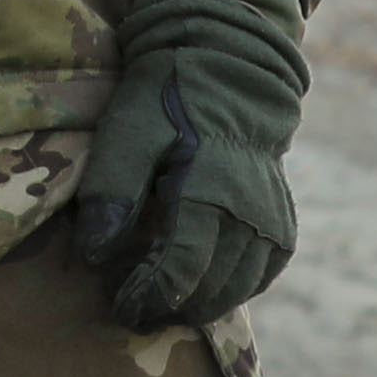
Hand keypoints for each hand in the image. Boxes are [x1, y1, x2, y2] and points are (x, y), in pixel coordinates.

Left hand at [66, 0, 310, 333]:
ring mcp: (273, 219)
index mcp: (212, 189)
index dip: (147, 295)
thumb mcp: (128, 131)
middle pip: (210, 287)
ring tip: (160, 302)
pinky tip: (202, 287)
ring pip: (238, 287)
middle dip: (168, 306)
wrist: (228, 68)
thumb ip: (111, 192)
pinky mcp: (282, 221)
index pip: (181, 269)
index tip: (120, 304)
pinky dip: (232, 288)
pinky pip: (262, 273)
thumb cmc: (168, 96)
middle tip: (132, 308)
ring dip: (199, 304)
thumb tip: (94, 255)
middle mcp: (251, 212)